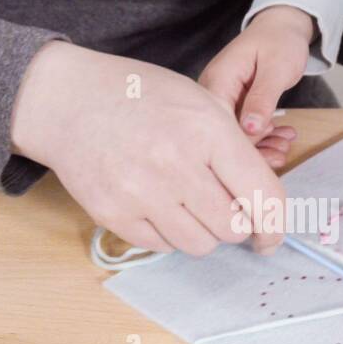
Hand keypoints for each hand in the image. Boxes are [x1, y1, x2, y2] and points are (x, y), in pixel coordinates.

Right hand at [11, 41, 285, 254]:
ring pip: (199, 245)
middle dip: (234, 223)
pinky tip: (157, 204)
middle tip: (221, 207)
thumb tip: (264, 206)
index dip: (275, 226)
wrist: (68, 100)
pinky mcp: (113, 214)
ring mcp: (141, 192)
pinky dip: (167, 233)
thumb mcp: (200, 102)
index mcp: (207, 130)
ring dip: (202, 232)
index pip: (262, 196)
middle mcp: (175, 164)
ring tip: (187, 204)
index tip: (271, 237)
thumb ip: (236, 150)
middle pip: (233, 228)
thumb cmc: (140, 97)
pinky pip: (162, 246)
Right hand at [199, 5, 312, 164]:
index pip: (220, 123)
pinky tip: (280, 138)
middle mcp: (214, 91)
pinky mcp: (231, 104)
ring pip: (236, 133)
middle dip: (256, 147)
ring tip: (285, 144)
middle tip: (282, 151)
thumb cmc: (279, 40)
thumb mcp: (277, 68)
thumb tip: (249, 129)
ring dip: (262, 144)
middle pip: (225, 132)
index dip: (243, 143)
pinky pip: (243, 127)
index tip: (269, 149)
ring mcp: (222, 99)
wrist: (280, 28)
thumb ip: (263, 98)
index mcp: (219, 79)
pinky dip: (263, 135)